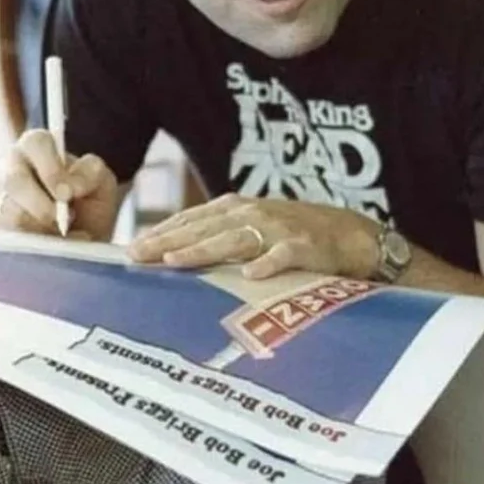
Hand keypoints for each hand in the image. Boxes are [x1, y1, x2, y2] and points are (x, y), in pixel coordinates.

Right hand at [0, 130, 119, 242]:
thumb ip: (91, 174)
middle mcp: (11, 165)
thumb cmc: (90, 207)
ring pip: (9, 211)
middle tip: (62, 221)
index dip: (51, 170)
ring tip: (59, 233)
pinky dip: (31, 243)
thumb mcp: (102, 185)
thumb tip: (67, 187)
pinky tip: (46, 244)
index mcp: (38, 147)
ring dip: (39, 227)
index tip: (66, 195)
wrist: (81, 242)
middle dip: (42, 206)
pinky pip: (6, 235)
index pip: (35, 143)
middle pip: (14, 180)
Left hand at [128, 193, 380, 280]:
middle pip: (204, 228)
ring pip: (234, 239)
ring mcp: (278, 230)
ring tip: (175, 262)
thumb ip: (219, 238)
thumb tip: (172, 257)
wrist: (351, 235)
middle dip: (168, 241)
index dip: (162, 232)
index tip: (132, 248)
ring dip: (203, 250)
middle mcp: (252, 214)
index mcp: (237, 209)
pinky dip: (268, 264)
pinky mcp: (304, 247)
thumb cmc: (294, 236)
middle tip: (137, 256)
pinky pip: (283, 256)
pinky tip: (250, 275)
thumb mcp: (253, 230)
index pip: (191, 219)